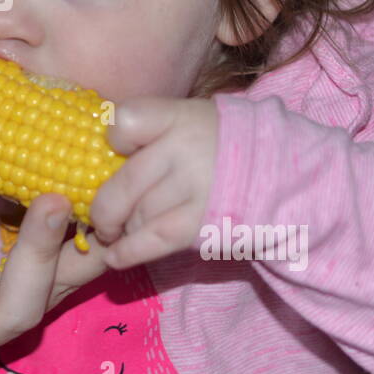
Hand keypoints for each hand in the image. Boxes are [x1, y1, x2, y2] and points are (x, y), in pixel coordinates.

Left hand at [89, 96, 219, 270]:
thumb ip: (149, 131)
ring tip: (119, 232)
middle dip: (104, 208)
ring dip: (121, 230)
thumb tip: (97, 154)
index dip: (113, 139)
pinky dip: (127, 252)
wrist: (277, 173)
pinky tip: (115, 257)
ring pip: (135, 216)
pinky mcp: (201, 224)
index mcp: (178, 117)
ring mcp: (195, 188)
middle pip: (123, 184)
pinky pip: (152, 241)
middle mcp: (184, 150)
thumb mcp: (188, 119)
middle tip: (101, 218)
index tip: (116, 152)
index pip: (126, 121)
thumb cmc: (217, 145)